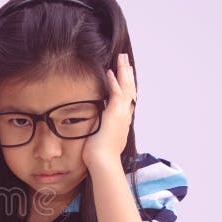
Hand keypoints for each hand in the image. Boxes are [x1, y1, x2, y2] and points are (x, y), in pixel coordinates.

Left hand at [82, 52, 136, 168]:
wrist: (103, 162)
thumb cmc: (99, 155)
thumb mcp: (100, 138)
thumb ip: (98, 129)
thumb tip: (92, 128)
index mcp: (121, 121)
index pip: (126, 99)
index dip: (126, 86)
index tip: (123, 75)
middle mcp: (124, 116)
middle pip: (130, 90)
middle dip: (127, 74)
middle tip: (126, 61)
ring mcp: (121, 114)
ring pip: (126, 88)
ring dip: (123, 72)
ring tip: (122, 59)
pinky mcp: (114, 114)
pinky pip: (116, 94)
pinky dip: (114, 82)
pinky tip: (110, 72)